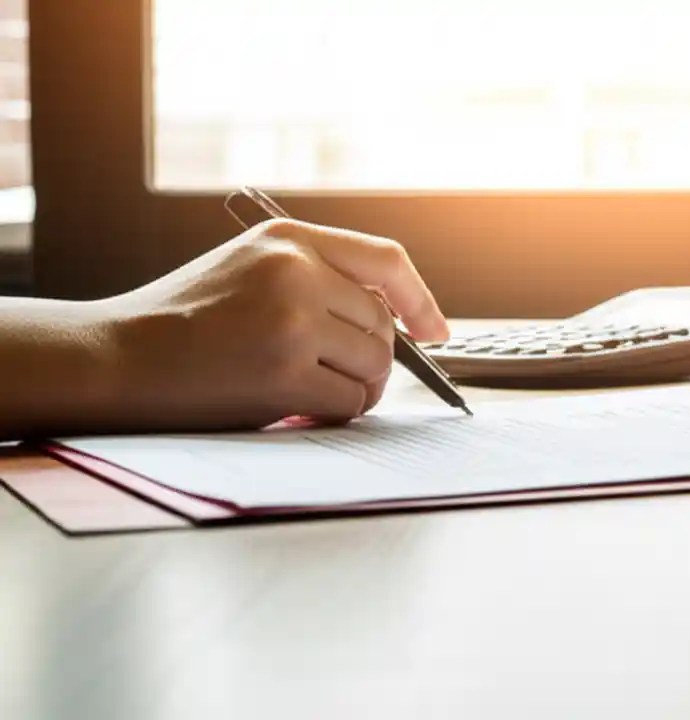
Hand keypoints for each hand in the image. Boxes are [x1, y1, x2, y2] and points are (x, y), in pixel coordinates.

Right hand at [102, 219, 448, 430]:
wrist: (115, 358)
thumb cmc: (184, 321)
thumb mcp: (248, 268)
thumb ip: (315, 278)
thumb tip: (399, 323)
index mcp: (288, 238)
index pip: (386, 260)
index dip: (420, 299)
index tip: (435, 330)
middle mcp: (295, 271)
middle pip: (384, 324)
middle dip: (372, 359)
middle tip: (334, 378)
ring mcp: (291, 321)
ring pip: (374, 365)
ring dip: (355, 390)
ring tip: (310, 391)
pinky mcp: (283, 373)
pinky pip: (350, 402)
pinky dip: (334, 414)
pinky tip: (296, 408)